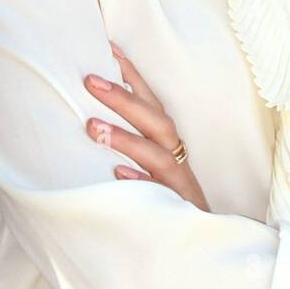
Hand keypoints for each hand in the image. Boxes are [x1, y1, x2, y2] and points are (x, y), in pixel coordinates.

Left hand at [83, 42, 210, 211]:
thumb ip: (130, 141)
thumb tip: (92, 117)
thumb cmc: (167, 196)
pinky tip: (119, 175)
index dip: (132, 76)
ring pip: (157, 154)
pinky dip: (141, 181)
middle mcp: (175, 154)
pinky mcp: (178, 207)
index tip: (108, 50)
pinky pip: (160, 193)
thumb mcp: (149, 164)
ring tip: (93, 128)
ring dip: (127, 139)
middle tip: (89, 81)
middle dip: (124, 98)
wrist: (200, 239)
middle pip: (155, 120)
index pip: (150, 101)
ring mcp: (178, 181)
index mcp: (167, 140)